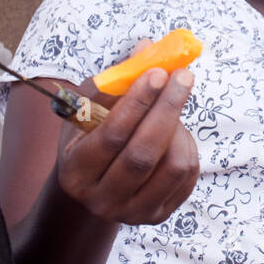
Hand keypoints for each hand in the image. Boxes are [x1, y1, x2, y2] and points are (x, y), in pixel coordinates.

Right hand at [55, 39, 198, 225]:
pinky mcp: (158, 215)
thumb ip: (116, 81)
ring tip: (172, 109)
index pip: (111, 135)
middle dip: (167, 109)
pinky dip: (188, 147)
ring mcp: (132, 212)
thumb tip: (147, 48)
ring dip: (179, 129)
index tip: (158, 72)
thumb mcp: (90, 109)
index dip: (137, 102)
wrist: (93, 185)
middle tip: (183, 75)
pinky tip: (175, 133)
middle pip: (144, 153)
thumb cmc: (90, 137)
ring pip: (172, 165)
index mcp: (76, 171)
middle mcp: (101, 199)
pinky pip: (187, 176)